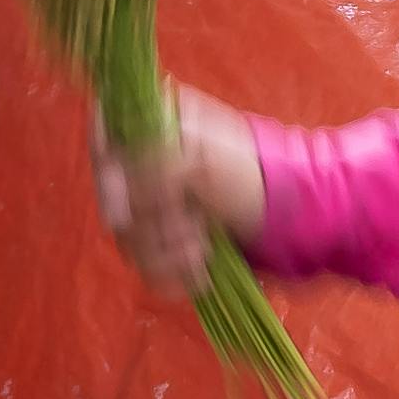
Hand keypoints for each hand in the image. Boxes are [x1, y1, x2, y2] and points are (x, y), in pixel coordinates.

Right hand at [91, 89, 268, 298]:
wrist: (295, 213)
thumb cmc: (253, 174)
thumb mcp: (201, 157)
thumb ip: (151, 167)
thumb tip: (117, 207)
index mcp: (155, 125)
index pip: (103, 141)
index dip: (106, 178)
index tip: (122, 213)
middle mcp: (147, 163)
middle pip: (113, 200)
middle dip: (152, 223)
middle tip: (191, 228)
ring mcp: (155, 204)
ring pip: (129, 238)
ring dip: (165, 252)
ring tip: (202, 252)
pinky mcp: (166, 239)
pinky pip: (146, 265)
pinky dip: (171, 273)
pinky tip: (199, 272)